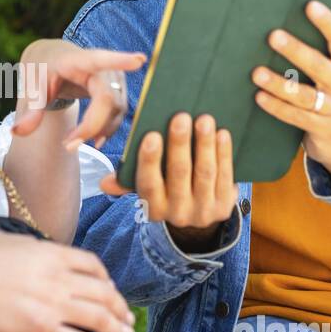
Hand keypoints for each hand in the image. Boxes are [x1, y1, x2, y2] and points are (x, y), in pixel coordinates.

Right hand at [0, 230, 133, 331]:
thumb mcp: (9, 240)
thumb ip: (33, 247)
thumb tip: (41, 251)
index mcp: (51, 254)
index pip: (92, 267)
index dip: (106, 280)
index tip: (109, 289)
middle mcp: (58, 279)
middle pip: (103, 294)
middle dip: (119, 307)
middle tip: (126, 318)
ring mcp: (51, 306)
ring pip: (98, 319)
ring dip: (116, 329)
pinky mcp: (39, 331)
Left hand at [12, 39, 145, 149]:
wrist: (52, 61)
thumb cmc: (42, 72)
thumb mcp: (32, 90)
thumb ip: (29, 112)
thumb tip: (17, 132)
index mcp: (75, 61)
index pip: (98, 59)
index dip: (119, 60)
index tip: (139, 60)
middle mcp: (100, 67)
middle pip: (107, 99)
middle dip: (92, 125)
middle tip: (68, 146)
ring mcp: (112, 77)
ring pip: (116, 109)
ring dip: (98, 130)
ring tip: (72, 143)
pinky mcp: (118, 89)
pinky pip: (119, 112)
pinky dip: (107, 128)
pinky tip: (93, 140)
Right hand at [99, 113, 236, 249]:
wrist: (197, 213)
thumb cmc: (165, 188)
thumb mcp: (146, 187)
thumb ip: (126, 180)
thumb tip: (104, 183)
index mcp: (153, 208)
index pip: (148, 183)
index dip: (150, 160)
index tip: (152, 135)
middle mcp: (178, 214)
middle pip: (179, 174)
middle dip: (180, 144)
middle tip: (181, 117)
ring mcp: (204, 212)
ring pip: (204, 173)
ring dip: (205, 144)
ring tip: (204, 119)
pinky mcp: (225, 206)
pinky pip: (225, 176)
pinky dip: (223, 154)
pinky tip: (222, 134)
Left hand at [250, 0, 330, 187]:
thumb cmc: (328, 94)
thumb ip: (319, 53)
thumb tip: (282, 24)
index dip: (327, 22)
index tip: (309, 5)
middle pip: (322, 67)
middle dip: (297, 51)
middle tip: (273, 36)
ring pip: (306, 95)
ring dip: (279, 83)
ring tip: (256, 72)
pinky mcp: (327, 130)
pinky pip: (298, 117)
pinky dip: (277, 107)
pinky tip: (259, 97)